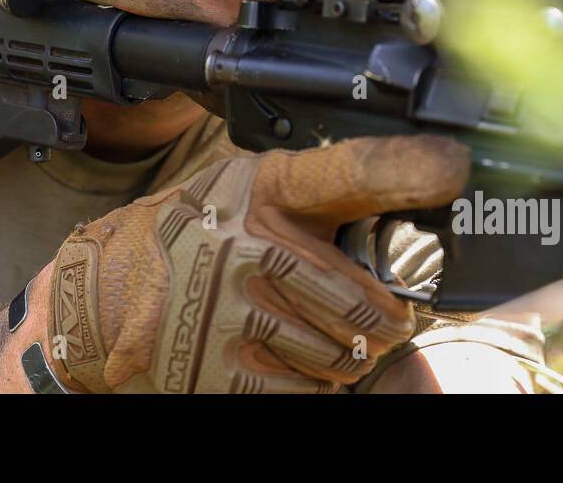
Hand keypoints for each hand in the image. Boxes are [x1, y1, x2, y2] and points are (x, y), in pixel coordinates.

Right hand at [43, 133, 468, 392]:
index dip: (403, 167)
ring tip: (334, 344)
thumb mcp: (251, 191)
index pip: (345, 171)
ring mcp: (233, 309)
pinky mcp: (219, 366)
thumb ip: (321, 199)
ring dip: (349, 360)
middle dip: (386, 323)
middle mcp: (250, 243)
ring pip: (340, 355)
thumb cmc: (200, 232)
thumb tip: (418, 204)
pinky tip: (303, 368)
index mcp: (265, 189)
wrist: (110, 289)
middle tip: (387, 323)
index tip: (451, 167)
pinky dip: (317, 390)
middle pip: (363, 301)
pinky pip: (306, 395)